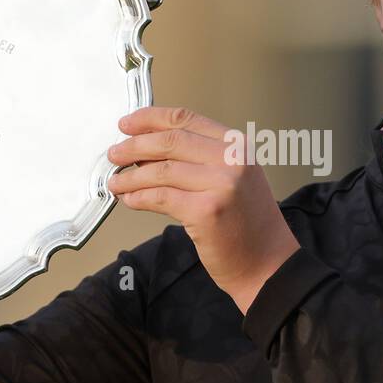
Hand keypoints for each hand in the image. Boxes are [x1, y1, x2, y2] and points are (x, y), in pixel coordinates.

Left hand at [106, 106, 299, 314]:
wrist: (268, 262)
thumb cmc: (247, 224)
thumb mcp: (233, 178)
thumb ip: (200, 158)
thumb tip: (148, 149)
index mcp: (237, 145)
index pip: (186, 119)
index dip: (150, 119)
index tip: (127, 124)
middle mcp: (232, 160)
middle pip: (171, 141)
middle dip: (135, 146)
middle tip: (114, 154)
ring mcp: (221, 184)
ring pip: (161, 171)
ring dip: (131, 177)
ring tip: (116, 182)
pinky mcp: (206, 211)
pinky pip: (160, 198)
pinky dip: (139, 198)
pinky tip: (129, 200)